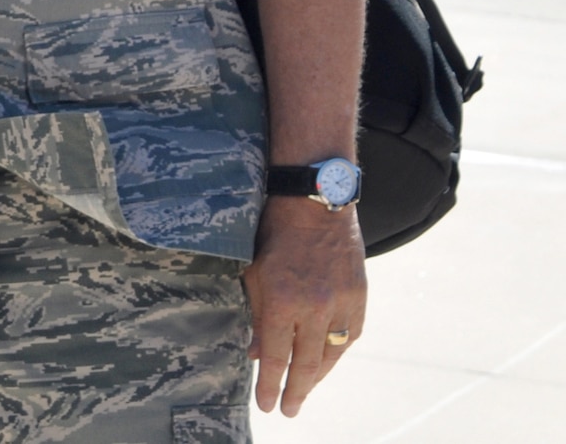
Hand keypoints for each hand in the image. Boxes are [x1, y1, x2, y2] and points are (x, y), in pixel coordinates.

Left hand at [244, 197, 367, 415]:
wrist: (316, 202)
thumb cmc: (274, 233)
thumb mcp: (254, 272)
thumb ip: (256, 313)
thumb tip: (255, 352)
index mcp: (282, 301)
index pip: (275, 356)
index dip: (270, 384)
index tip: (266, 406)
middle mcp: (314, 307)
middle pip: (307, 363)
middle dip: (296, 391)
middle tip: (288, 410)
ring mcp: (341, 303)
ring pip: (332, 354)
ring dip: (318, 376)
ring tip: (305, 391)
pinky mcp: (359, 296)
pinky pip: (350, 335)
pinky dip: (338, 351)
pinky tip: (328, 362)